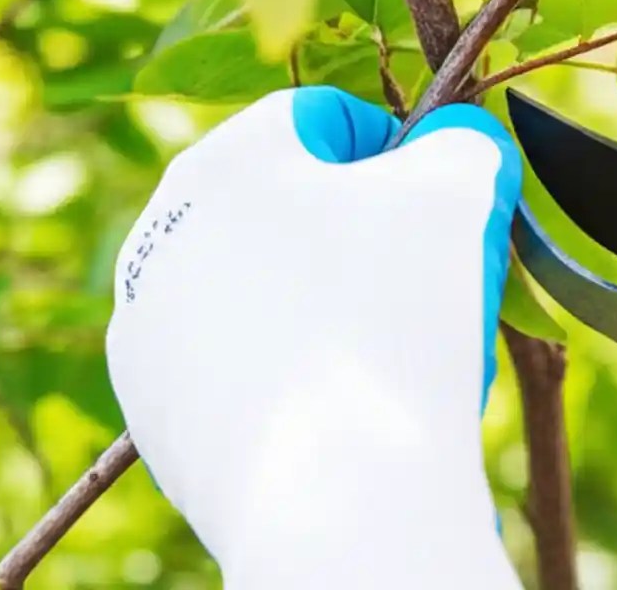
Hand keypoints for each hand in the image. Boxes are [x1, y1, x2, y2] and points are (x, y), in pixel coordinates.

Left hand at [106, 87, 521, 588]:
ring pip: (268, 285)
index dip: (407, 159)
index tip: (444, 215)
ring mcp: (150, 326)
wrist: (339, 494)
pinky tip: (342, 404)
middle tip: (428, 287)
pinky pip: (244, 362)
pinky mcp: (158, 408)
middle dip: (371, 236)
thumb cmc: (396, 316)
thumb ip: (466, 142)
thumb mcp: (459, 192)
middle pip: (297, 207)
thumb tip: (462, 144)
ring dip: (332, 300)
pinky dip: (295, 369)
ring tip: (391, 353)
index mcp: (228, 159)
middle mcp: (165, 231)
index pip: (334, 122)